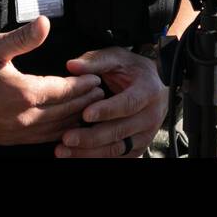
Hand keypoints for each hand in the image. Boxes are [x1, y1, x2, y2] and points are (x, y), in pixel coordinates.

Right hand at [0, 16, 105, 145]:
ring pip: (53, 130)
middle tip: (100, 94)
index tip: (96, 80)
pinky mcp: (5, 140)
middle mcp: (22, 118)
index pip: (63, 91)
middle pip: (64, 112)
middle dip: (84, 103)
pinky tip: (60, 127)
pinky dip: (55, 133)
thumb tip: (46, 23)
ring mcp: (14, 133)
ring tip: (86, 110)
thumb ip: (22, 38)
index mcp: (22, 93)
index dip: (82, 86)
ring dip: (73, 120)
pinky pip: (38, 140)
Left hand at [54, 47, 168, 157]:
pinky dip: (95, 157)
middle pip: (120, 131)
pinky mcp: (137, 148)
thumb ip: (94, 61)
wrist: (152, 86)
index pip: (128, 104)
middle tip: (67, 137)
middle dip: (92, 137)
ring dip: (89, 152)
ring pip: (117, 149)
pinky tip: (75, 155)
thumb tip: (72, 66)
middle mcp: (150, 116)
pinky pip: (116, 157)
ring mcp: (145, 135)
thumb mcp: (117, 58)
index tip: (86, 113)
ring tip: (64, 150)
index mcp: (148, 91)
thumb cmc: (132, 70)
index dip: (107, 110)